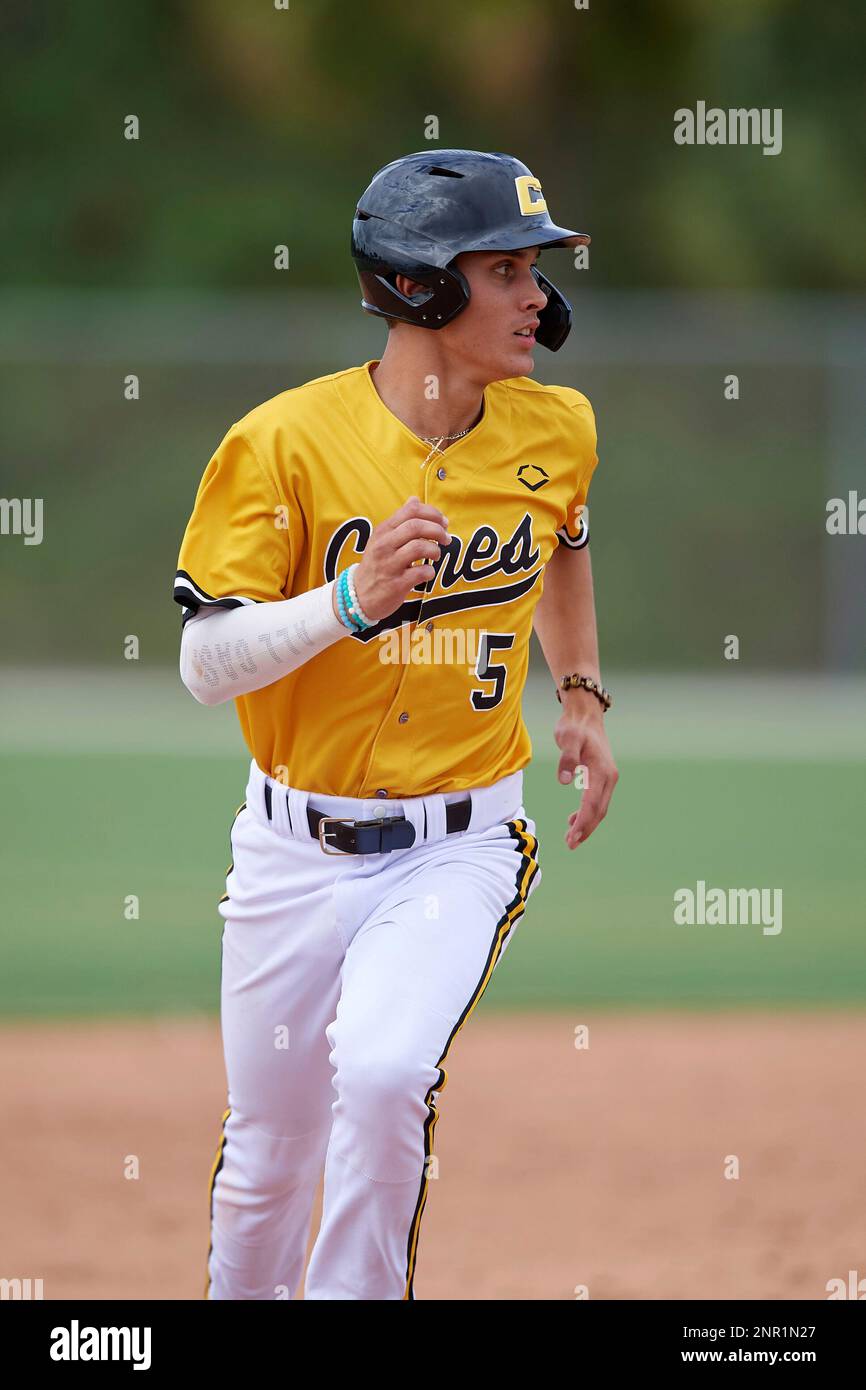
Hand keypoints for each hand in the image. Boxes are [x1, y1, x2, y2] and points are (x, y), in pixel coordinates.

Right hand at [343, 497, 450, 622]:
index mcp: (383, 531)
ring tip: (436, 555)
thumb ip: (400, 519)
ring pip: (419, 547)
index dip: (432, 513)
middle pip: (416, 526)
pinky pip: (420, 573)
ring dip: (434, 550)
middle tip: (446, 539)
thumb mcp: (382, 538)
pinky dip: (429, 571)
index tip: (443, 522)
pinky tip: (427, 573)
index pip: (411, 510)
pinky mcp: (396, 584)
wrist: (358, 596)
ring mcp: (389, 565)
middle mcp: (384, 545)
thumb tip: (414, 499)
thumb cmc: (376, 565)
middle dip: (437, 530)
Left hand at [554, 696, 618, 848]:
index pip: (592, 804)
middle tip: (570, 844)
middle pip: (599, 810)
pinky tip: (573, 820)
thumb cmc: (574, 727)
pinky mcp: (602, 776)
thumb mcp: (567, 739)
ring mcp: (607, 777)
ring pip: (599, 808)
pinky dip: (587, 813)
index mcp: (602, 771)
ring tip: (571, 839)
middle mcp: (609, 777)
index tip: (572, 837)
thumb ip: (566, 759)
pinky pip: (597, 800)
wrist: (584, 714)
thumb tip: (564, 781)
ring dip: (587, 824)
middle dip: (585, 829)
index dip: (582, 822)